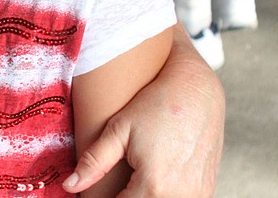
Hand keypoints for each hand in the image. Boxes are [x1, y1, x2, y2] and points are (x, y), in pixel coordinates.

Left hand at [63, 25, 223, 195]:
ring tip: (132, 176)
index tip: (93, 193)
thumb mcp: (119, 129)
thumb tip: (69, 186)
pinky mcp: (207, 190)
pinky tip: (150, 178)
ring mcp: (198, 195)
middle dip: (123, 197)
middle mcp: (181, 196)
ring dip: (143, 196)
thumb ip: (94, 162)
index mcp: (154, 186)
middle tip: (113, 182)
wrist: (198, 91)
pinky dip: (162, 194)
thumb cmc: (157, 105)